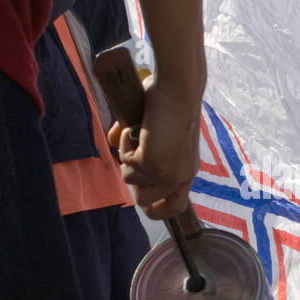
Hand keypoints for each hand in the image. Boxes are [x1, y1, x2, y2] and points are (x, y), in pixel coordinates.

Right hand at [108, 73, 202, 218]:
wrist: (179, 91)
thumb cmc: (171, 103)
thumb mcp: (156, 132)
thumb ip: (138, 144)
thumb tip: (112, 142)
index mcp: (187, 171)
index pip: (174, 208)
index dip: (156, 208)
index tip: (143, 198)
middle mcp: (180, 177)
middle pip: (143, 201)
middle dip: (132, 178)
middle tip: (134, 152)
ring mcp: (165, 173)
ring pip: (128, 178)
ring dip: (126, 155)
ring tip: (138, 132)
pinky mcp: (150, 164)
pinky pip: (124, 160)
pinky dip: (125, 142)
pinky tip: (136, 127)